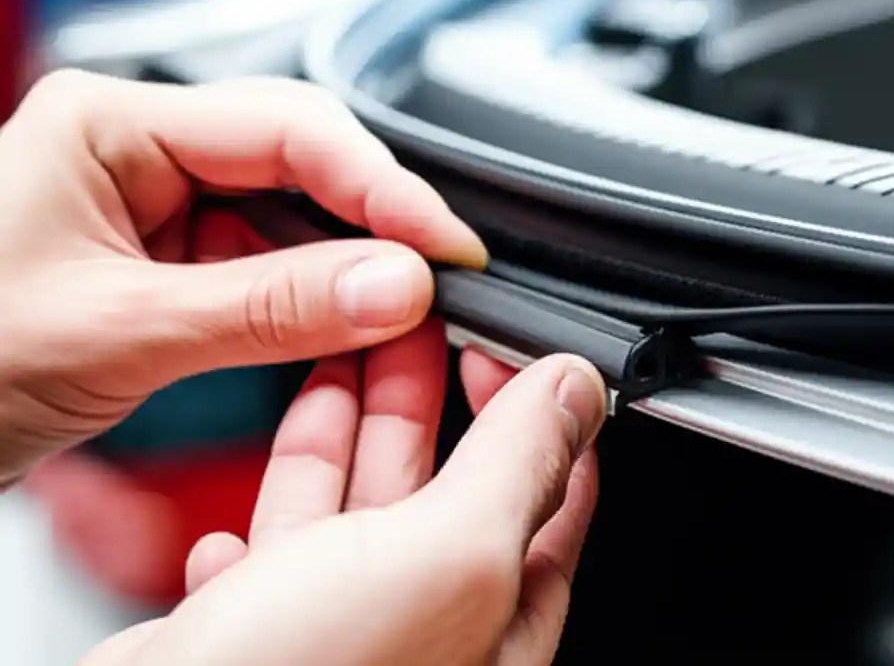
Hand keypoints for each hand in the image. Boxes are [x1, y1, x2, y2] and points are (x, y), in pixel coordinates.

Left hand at [0, 70, 485, 483]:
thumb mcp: (120, 331)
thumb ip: (270, 308)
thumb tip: (394, 286)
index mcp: (110, 122)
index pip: (288, 130)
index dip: (383, 188)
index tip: (447, 245)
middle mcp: (138, 149)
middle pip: (299, 160)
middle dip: (374, 219)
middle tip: (441, 274)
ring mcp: (153, 202)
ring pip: (289, 214)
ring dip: (347, 262)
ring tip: (398, 307)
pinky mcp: (166, 257)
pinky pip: (264, 261)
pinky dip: (311, 295)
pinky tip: (343, 320)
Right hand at [80, 328, 606, 665]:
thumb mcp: (447, 555)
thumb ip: (517, 467)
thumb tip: (575, 389)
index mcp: (496, 614)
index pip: (547, 494)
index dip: (535, 410)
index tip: (506, 344)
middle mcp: (425, 624)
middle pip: (446, 485)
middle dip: (432, 396)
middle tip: (415, 320)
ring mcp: (339, 629)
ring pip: (355, 506)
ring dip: (348, 429)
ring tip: (342, 350)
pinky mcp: (256, 634)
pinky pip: (273, 554)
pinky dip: (267, 511)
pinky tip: (260, 492)